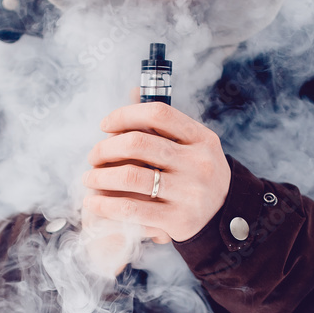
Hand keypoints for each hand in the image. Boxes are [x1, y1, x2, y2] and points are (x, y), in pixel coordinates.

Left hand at [82, 102, 230, 242]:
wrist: (224, 218)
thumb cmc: (198, 176)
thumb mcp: (193, 146)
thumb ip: (164, 125)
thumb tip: (132, 92)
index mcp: (202, 139)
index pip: (158, 113)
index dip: (125, 114)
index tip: (105, 125)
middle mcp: (198, 163)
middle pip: (139, 144)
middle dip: (106, 148)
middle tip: (93, 156)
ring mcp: (190, 193)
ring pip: (130, 176)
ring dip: (100, 176)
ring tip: (89, 178)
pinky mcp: (178, 220)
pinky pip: (131, 209)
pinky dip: (105, 205)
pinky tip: (93, 202)